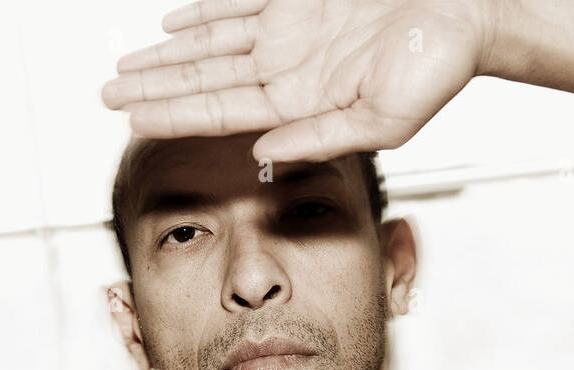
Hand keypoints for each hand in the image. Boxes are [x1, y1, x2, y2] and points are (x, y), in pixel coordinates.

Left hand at [101, 0, 494, 161]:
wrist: (469, 14)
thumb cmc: (436, 70)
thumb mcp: (382, 121)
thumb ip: (321, 136)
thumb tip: (263, 150)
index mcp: (300, 104)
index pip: (219, 112)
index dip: (172, 114)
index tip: (129, 119)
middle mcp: (286, 71)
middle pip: (204, 80)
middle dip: (154, 88)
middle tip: (104, 94)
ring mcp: (290, 33)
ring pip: (211, 44)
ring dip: (167, 55)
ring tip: (125, 66)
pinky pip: (239, 3)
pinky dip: (204, 10)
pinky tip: (172, 21)